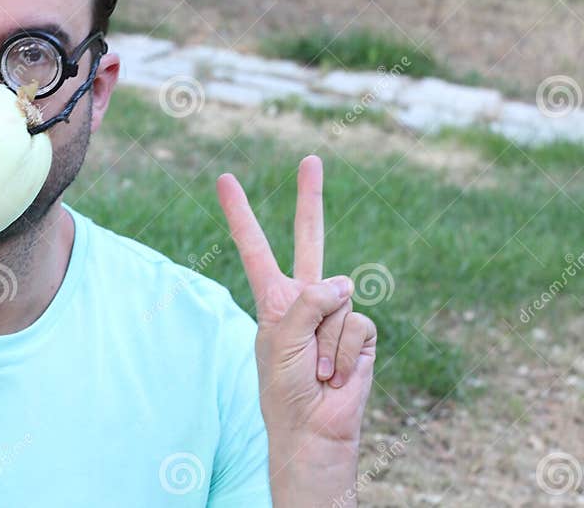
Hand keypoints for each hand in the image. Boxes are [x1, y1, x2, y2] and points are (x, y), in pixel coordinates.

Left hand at [216, 155, 376, 505]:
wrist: (313, 428)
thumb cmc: (284, 387)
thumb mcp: (278, 338)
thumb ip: (305, 301)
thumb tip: (344, 281)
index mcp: (274, 297)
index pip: (254, 247)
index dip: (240, 215)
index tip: (225, 179)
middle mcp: (306, 297)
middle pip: (310, 238)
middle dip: (311, 198)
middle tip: (310, 158)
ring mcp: (336, 312)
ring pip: (335, 298)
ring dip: (323, 339)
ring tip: (315, 366)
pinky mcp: (363, 332)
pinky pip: (356, 322)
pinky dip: (342, 350)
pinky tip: (336, 370)